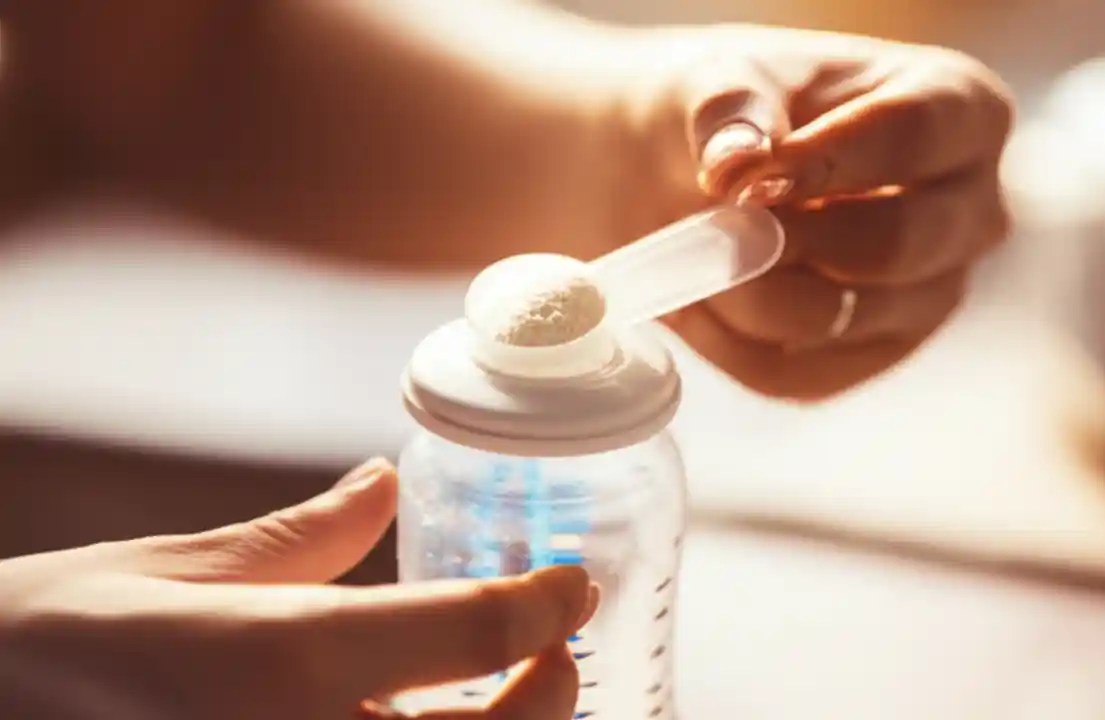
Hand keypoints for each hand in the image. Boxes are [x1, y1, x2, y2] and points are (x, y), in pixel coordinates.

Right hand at [0, 459, 596, 719]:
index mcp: (290, 656)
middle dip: (549, 696)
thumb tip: (384, 483)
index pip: (477, 630)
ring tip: (510, 698)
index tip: (571, 586)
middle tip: (557, 654)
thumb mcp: (195, 569)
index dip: (547, 606)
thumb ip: (310, 534)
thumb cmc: (72, 630)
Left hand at [630, 25, 1013, 399]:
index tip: (745, 174)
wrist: (699, 174)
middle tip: (709, 225)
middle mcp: (971, 213)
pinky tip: (696, 296)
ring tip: (688, 249)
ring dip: (739, 290)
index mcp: (963, 110)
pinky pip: (794, 374)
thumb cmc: (738, 111)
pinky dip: (724, 341)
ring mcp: (932, 295)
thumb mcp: (723, 81)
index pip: (914, 136)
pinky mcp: (874, 359)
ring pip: (835, 317)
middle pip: (894, 243)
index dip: (824, 159)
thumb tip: (735, 164)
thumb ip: (729, 112)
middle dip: (784, 239)